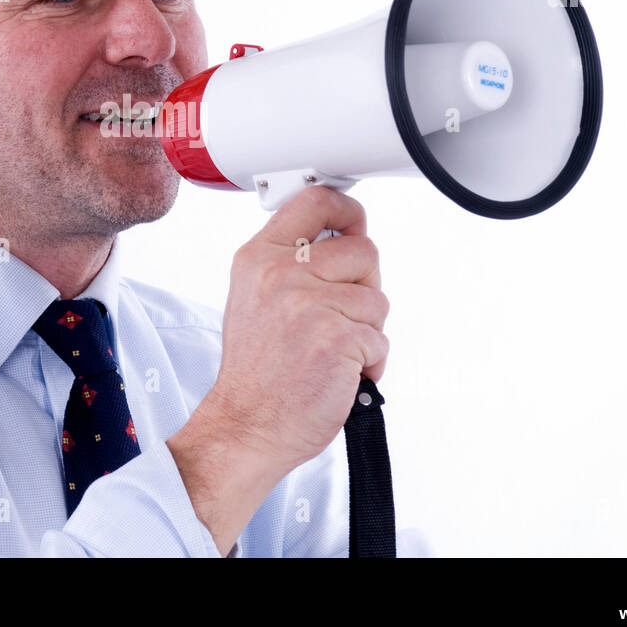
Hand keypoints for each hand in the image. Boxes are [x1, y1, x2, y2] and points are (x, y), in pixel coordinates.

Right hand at [167, 186, 389, 553]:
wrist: (246, 426)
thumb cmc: (256, 371)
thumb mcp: (253, 297)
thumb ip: (289, 263)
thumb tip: (341, 236)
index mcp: (259, 257)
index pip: (315, 201)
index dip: (348, 210)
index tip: (353, 224)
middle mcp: (280, 274)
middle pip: (363, 250)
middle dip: (364, 286)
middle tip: (338, 316)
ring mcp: (309, 305)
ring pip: (378, 299)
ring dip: (367, 330)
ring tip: (333, 351)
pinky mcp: (336, 338)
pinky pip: (380, 339)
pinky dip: (370, 362)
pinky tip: (340, 374)